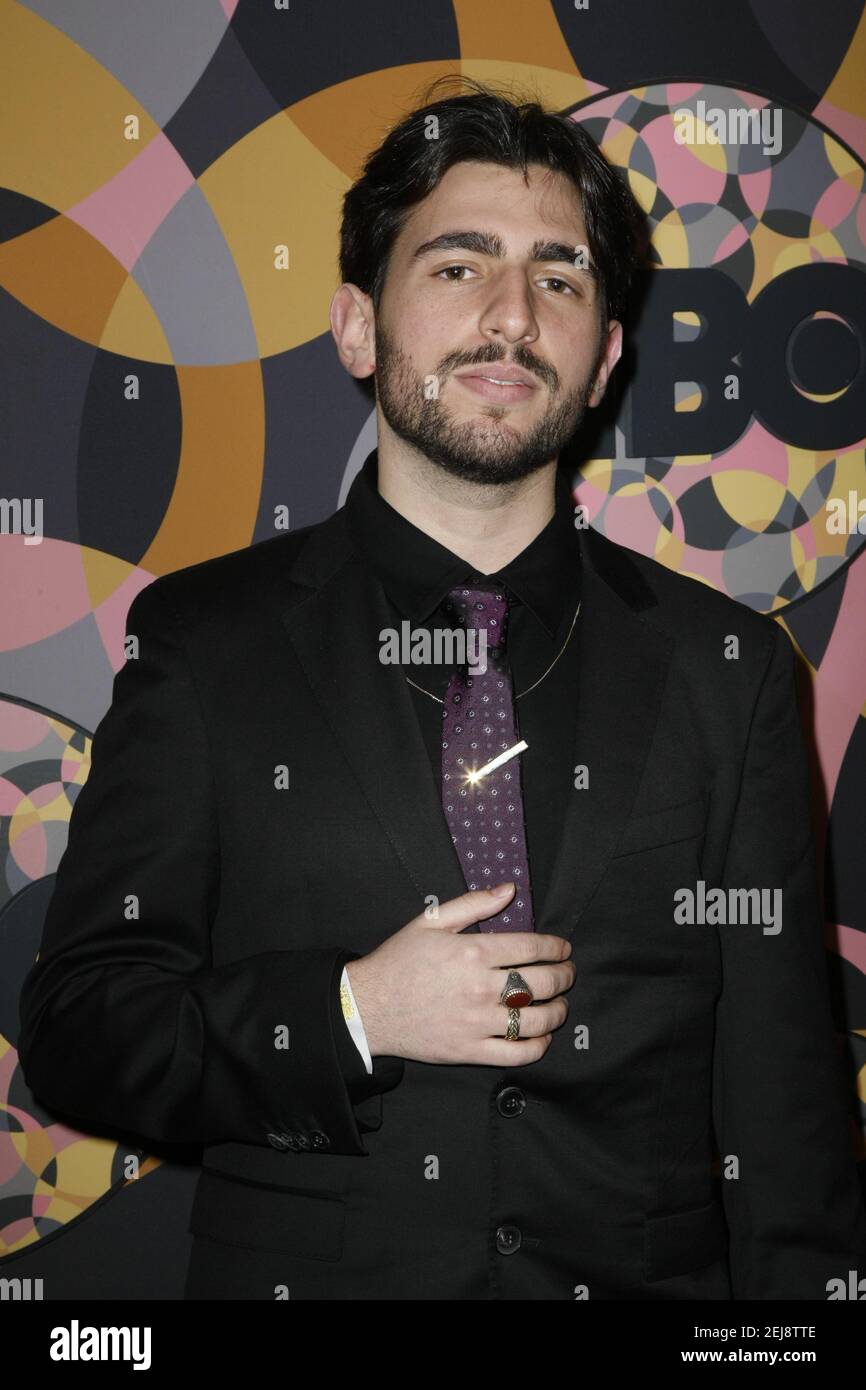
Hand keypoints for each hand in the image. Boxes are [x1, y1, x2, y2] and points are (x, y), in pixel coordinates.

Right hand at [345, 882, 574, 1065]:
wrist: (368, 1006)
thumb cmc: (399, 960)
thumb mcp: (432, 921)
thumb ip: (474, 903)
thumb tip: (510, 890)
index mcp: (473, 952)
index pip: (533, 948)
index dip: (556, 948)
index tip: (563, 949)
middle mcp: (480, 988)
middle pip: (543, 983)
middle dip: (564, 976)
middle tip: (567, 973)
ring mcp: (477, 1022)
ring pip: (537, 1020)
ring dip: (558, 1011)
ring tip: (560, 1004)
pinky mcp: (470, 1050)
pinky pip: (517, 1053)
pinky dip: (538, 1045)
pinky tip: (542, 1036)